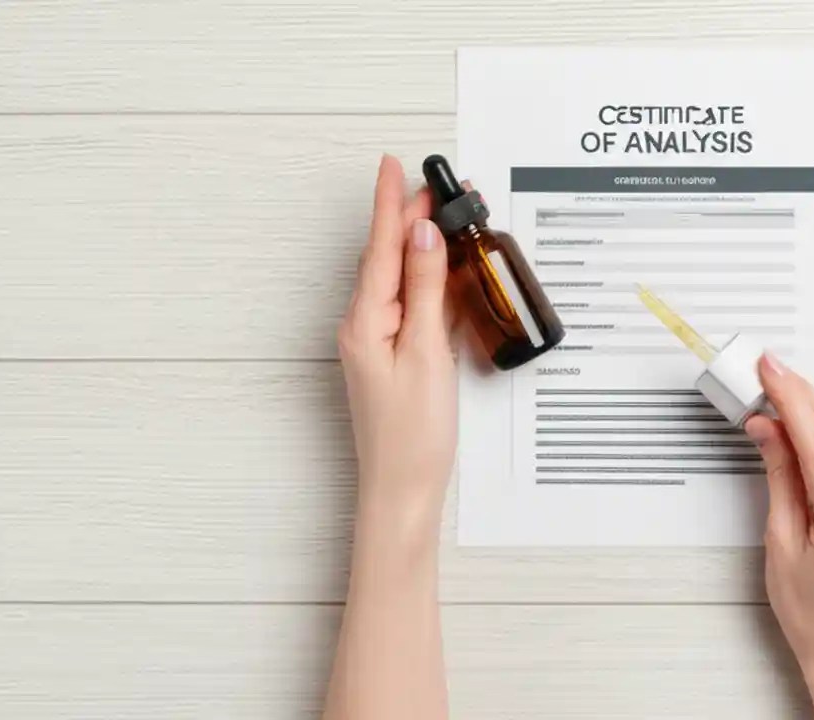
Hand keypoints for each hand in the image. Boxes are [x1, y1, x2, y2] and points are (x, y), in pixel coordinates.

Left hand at [337, 154, 455, 546]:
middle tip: (439, 185)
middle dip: (411, 217)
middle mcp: (365, 326)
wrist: (402, 490)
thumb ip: (423, 291)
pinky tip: (447, 273)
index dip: (390, 204)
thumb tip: (422, 235)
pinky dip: (429, 282)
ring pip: (401, 279)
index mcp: (366, 320)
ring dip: (422, 247)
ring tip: (448, 218)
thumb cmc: (411, 435)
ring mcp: (379, 342)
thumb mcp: (424, 353)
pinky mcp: (395, 358)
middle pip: (389, 257)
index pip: (382, 247)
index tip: (393, 164)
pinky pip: (411, 306)